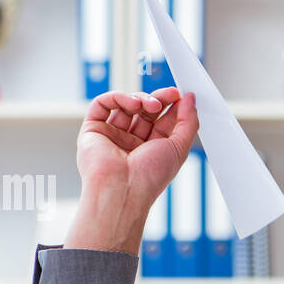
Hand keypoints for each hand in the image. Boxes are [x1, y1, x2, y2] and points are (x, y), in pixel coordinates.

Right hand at [76, 87, 198, 215]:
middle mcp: (131, 143)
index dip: (171, 106)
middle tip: (169, 94)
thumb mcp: (179, 148)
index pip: (161, 121)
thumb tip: (190, 99)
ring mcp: (111, 136)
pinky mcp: (92, 130)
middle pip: (144, 111)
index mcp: (150, 150)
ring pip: (124, 105)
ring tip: (151, 105)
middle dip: (158, 99)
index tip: (180, 95)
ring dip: (140, 99)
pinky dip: (118, 97)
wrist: (123, 189)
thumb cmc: (150, 177)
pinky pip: (102, 105)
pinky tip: (133, 103)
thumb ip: (188, 122)